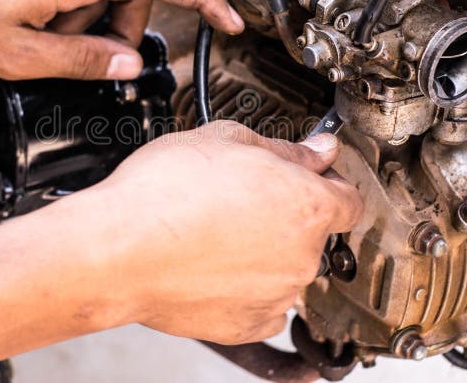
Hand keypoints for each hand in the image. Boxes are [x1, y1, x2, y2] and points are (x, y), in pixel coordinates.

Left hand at [0, 0, 243, 79]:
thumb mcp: (18, 55)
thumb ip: (82, 61)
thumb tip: (128, 63)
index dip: (203, 2)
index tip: (230, 20)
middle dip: (120, 31)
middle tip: (86, 59)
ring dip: (83, 24)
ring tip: (37, 42)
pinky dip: (62, 9)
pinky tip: (24, 25)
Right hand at [87, 120, 362, 343]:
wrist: (117, 250)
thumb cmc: (163, 195)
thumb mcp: (226, 140)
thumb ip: (285, 149)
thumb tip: (315, 152)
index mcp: (307, 206)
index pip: (349, 198)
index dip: (328, 183)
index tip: (310, 178)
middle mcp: (302, 256)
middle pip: (312, 232)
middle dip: (285, 213)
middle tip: (240, 197)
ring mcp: (276, 295)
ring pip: (284, 266)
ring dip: (263, 250)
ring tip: (214, 230)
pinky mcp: (248, 325)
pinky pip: (262, 302)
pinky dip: (245, 285)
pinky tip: (211, 263)